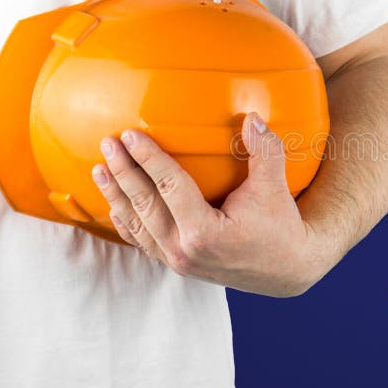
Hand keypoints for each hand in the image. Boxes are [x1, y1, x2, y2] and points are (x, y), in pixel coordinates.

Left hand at [91, 113, 328, 296]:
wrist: (286, 269)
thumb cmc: (281, 228)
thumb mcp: (275, 188)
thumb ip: (265, 152)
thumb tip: (252, 118)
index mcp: (204, 232)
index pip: (169, 187)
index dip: (148, 158)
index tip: (130, 135)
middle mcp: (184, 250)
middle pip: (144, 205)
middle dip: (123, 172)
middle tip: (108, 144)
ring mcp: (178, 261)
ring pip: (138, 225)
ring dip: (117, 196)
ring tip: (100, 169)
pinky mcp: (179, 264)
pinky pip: (144, 242)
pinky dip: (127, 222)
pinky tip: (116, 205)